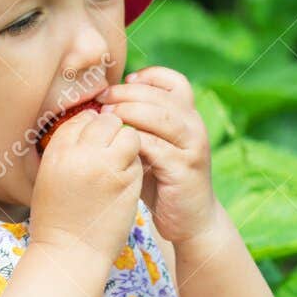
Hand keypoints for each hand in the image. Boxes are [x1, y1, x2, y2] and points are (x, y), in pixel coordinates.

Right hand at [29, 105, 142, 267]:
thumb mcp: (50, 176)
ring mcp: (106, 166)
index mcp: (57, 151)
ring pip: (129, 135)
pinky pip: (138, 160)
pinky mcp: (127, 182)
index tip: (96, 144)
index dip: (93, 128)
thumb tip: (90, 122)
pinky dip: (135, 167)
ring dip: (128, 147)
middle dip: (114, 131)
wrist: (70, 252)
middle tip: (112, 153)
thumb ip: (68, 149)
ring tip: (119, 168)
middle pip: (108, 120)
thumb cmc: (58, 219)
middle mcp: (80, 154)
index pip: (82, 118)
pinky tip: (124, 185)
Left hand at [98, 67, 217, 245]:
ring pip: (161, 118)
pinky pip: (157, 148)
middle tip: (102, 99)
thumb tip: (104, 103)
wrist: (191, 219)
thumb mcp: (154, 147)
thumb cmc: (164, 181)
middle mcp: (195, 127)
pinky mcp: (185, 169)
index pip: (174, 81)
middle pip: (161, 97)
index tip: (122, 83)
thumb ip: (139, 125)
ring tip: (105, 117)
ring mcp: (193, 147)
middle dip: (127, 94)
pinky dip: (134, 142)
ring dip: (129, 113)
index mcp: (188, 116)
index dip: (148, 76)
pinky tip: (116, 145)